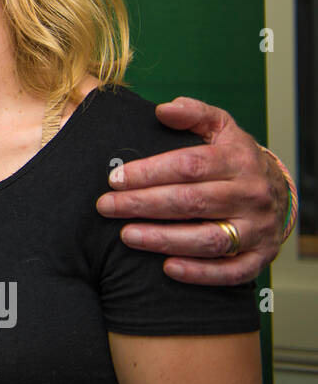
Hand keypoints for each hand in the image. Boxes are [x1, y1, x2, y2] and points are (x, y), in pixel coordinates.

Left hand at [95, 96, 286, 285]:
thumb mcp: (221, 128)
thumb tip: (162, 109)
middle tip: (106, 206)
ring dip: (164, 239)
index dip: (149, 172)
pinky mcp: (259, 258)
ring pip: (209, 239)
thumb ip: (193, 114)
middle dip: (144, 204)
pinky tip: (167, 269)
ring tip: (126, 235)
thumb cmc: (235, 159)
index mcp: (238, 160)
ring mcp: (256, 229)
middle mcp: (250, 195)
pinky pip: (230, 271)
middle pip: (192, 202)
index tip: (114, 178)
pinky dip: (199, 273)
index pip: (189, 166)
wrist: (278, 193)